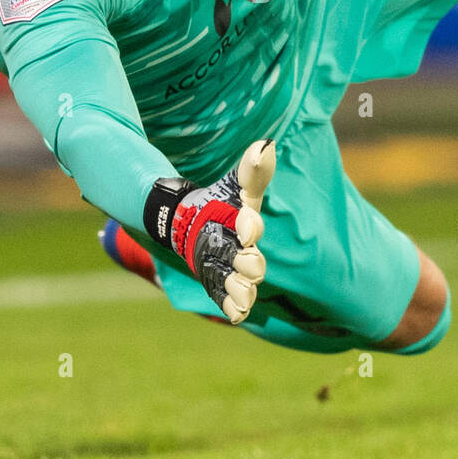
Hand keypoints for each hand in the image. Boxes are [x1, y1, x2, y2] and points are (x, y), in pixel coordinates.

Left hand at [142, 140, 273, 323]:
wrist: (191, 223)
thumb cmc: (220, 205)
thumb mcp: (233, 185)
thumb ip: (251, 170)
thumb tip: (266, 145)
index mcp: (247, 225)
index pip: (252, 225)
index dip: (249, 226)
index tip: (244, 226)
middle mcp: (245, 253)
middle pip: (254, 265)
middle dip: (251, 265)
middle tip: (243, 261)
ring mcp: (232, 271)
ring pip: (244, 287)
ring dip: (243, 291)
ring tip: (240, 294)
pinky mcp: (219, 284)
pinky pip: (229, 301)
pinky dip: (233, 308)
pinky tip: (234, 313)